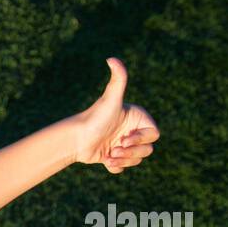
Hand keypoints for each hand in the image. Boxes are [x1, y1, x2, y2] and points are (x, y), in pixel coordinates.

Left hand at [73, 58, 159, 173]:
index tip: (125, 139)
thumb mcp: (110, 99)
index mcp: (138, 119)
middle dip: (131, 153)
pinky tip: (105, 161)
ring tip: (109, 156)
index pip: (153, 135)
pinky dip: (117, 167)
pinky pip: (124, 168)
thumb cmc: (94, 118)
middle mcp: (133, 131)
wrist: (74, 138)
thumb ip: (118, 80)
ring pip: (137, 160)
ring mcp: (124, 145)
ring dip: (124, 161)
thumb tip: (112, 58)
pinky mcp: (114, 157)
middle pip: (147, 150)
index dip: (141, 139)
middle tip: (114, 149)